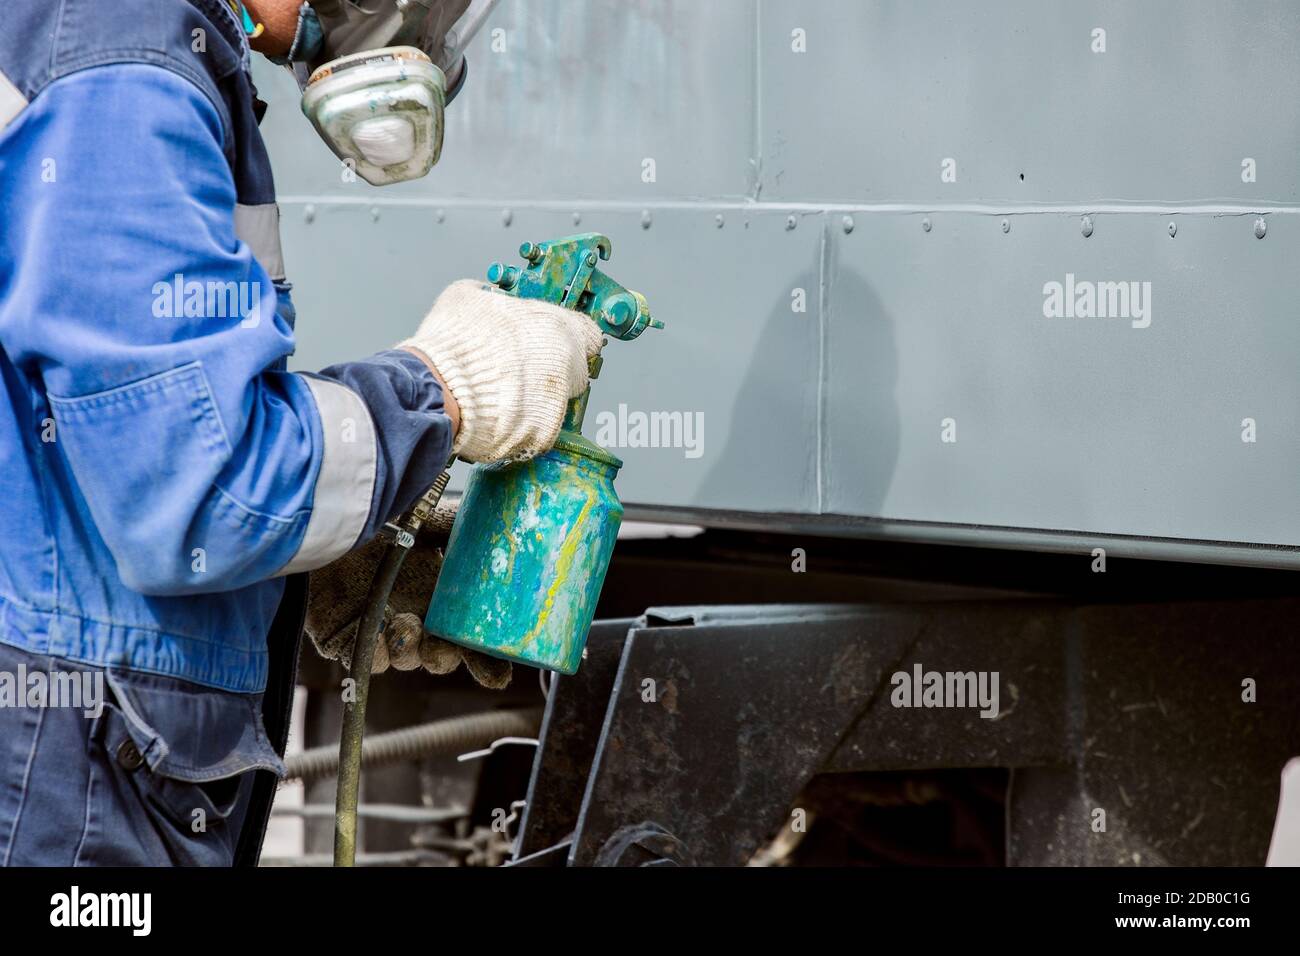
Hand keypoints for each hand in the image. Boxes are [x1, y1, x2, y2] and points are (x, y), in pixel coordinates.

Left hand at [304, 509, 511, 688]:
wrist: (322, 518)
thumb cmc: (377, 515)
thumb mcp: (428, 517)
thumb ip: (465, 529)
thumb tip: (505, 528)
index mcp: (438, 592)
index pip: (470, 636)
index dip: (486, 661)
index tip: (498, 673)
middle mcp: (412, 613)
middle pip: (440, 656)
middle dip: (444, 658)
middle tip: (444, 649)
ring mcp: (379, 628)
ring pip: (405, 659)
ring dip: (410, 649)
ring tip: (405, 623)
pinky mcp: (343, 639)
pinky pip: (367, 661)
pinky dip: (377, 653)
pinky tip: (381, 631)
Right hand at [399, 279, 604, 462]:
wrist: (436, 392)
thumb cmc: (452, 344)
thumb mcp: (468, 297)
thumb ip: (491, 296)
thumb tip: (489, 296)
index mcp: (556, 328)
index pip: (588, 333)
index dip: (571, 336)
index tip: (557, 341)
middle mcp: (564, 366)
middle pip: (575, 369)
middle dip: (553, 368)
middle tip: (521, 368)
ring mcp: (556, 404)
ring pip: (558, 401)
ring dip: (537, 398)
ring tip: (503, 393)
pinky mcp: (542, 435)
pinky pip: (539, 428)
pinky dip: (523, 424)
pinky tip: (499, 414)